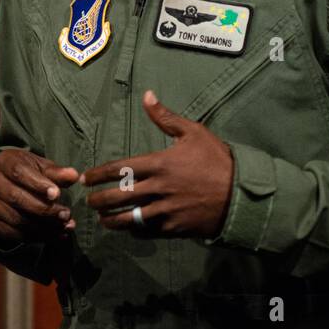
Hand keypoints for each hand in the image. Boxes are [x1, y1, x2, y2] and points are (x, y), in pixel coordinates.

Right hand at [0, 149, 80, 244]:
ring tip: (65, 227)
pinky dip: (36, 237)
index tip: (57, 194)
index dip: (38, 184)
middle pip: (15, 198)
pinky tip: (55, 235)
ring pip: (15, 219)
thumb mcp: (42, 167)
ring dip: (43, 227)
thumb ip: (57, 172)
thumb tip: (73, 176)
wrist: (7, 182)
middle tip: (66, 215)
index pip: (18, 172)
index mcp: (4, 161)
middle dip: (43, 209)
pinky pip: (12, 234)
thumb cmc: (29, 172)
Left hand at [82, 90, 233, 237]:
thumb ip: (166, 117)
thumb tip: (147, 95)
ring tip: (102, 220)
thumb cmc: (217, 160)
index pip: (120, 169)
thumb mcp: (194, 133)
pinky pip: (147, 232)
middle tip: (89, 202)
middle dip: (99, 200)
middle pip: (119, 196)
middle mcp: (159, 188)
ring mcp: (166, 210)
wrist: (242, 194)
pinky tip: (128, 230)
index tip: (86, 178)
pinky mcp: (175, 228)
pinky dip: (135, 232)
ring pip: (130, 219)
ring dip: (112, 220)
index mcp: (160, 164)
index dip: (99, 174)